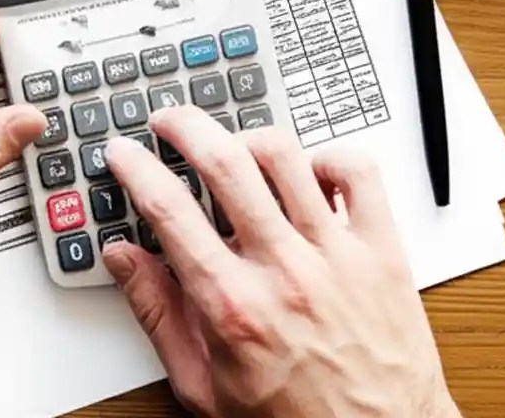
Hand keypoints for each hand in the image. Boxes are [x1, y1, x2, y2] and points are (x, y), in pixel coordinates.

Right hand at [101, 107, 459, 417]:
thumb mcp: (202, 385)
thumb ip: (157, 314)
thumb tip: (123, 261)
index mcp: (232, 304)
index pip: (168, 209)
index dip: (135, 167)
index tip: (122, 152)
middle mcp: (283, 270)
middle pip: (224, 162)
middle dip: (184, 125)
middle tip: (167, 120)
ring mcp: (336, 254)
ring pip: (286, 155)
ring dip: (248, 136)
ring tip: (233, 144)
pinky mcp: (382, 251)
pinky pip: (358, 173)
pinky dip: (328, 157)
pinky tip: (307, 174)